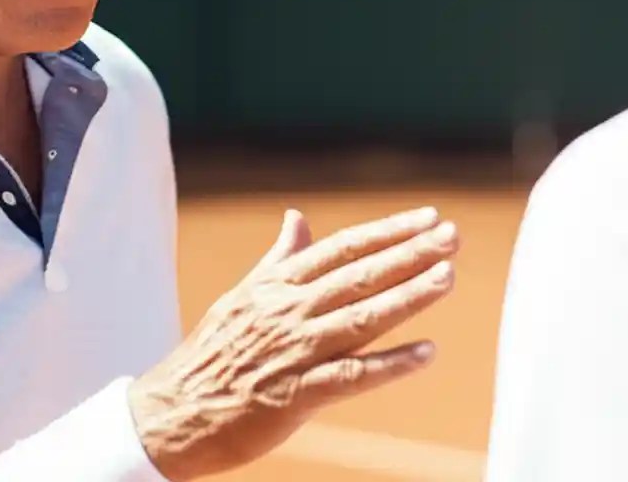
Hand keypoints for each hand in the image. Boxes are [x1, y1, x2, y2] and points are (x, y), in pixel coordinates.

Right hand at [128, 207, 459, 480]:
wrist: (174, 412)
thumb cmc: (214, 353)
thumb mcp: (243, 295)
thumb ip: (279, 258)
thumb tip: (296, 216)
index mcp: (278, 284)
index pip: (342, 248)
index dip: (388, 231)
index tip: (428, 217)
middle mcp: (289, 311)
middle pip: (359, 276)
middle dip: (409, 254)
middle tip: (452, 236)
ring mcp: (294, 352)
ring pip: (361, 318)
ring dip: (407, 297)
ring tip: (447, 277)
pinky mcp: (296, 396)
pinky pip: (351, 377)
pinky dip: (390, 364)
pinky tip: (426, 352)